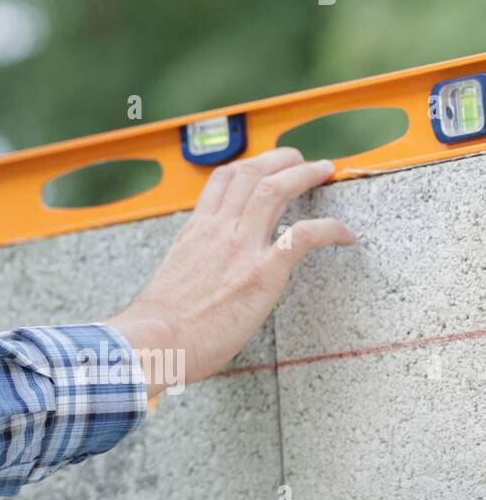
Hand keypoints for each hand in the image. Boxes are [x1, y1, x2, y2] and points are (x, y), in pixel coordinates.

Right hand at [106, 147, 354, 397]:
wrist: (155, 340)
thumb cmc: (157, 324)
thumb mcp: (170, 280)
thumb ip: (191, 269)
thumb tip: (199, 281)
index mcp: (194, 232)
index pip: (221, 181)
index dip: (248, 167)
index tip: (264, 166)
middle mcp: (217, 230)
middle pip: (250, 174)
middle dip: (280, 159)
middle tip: (299, 159)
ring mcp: (240, 248)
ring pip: (274, 190)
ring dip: (303, 174)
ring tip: (323, 170)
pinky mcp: (262, 273)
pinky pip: (304, 237)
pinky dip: (330, 229)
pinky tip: (345, 234)